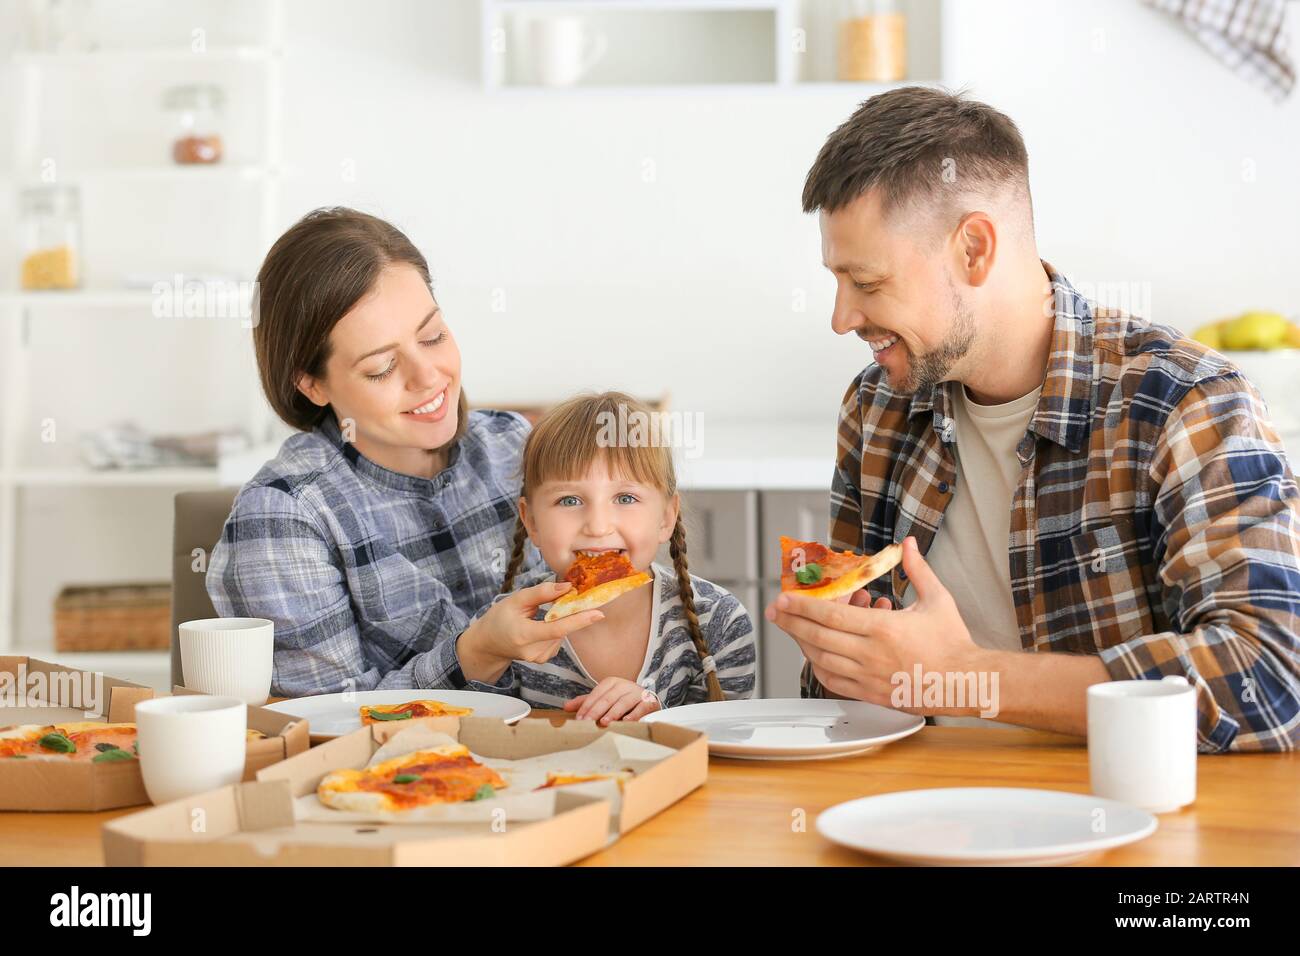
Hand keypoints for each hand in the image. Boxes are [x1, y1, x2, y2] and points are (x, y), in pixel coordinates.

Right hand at [458, 581, 603, 683]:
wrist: (488, 644)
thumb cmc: (499, 618)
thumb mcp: (515, 600)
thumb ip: (541, 593)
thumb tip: (568, 587)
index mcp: (523, 635)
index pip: (556, 629)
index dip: (578, 620)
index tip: (598, 613)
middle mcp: (533, 651)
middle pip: (562, 629)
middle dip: (569, 612)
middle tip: (566, 597)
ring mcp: (539, 658)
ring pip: (562, 633)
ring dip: (559, 620)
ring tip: (538, 615)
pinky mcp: (543, 659)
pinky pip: (558, 639)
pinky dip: (555, 629)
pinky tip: (540, 626)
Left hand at [564, 677, 660, 724]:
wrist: (647, 699)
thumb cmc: (621, 700)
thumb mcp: (604, 698)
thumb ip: (586, 702)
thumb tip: (565, 707)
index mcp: (611, 682)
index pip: (596, 694)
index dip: (587, 706)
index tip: (579, 718)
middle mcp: (624, 685)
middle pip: (608, 698)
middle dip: (596, 711)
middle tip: (587, 722)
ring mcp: (637, 693)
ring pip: (623, 702)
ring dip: (613, 712)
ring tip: (604, 722)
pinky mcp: (649, 701)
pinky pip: (641, 708)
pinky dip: (634, 715)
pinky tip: (626, 722)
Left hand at [764, 537, 984, 712]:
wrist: (965, 682)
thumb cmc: (952, 643)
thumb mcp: (937, 599)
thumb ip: (917, 570)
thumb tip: (907, 544)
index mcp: (884, 629)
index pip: (832, 616)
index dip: (804, 606)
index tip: (784, 598)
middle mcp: (871, 655)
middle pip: (818, 638)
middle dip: (791, 622)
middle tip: (775, 612)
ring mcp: (868, 677)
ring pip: (822, 660)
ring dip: (803, 642)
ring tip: (793, 628)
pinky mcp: (870, 694)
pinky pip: (834, 681)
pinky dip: (819, 666)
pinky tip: (816, 653)